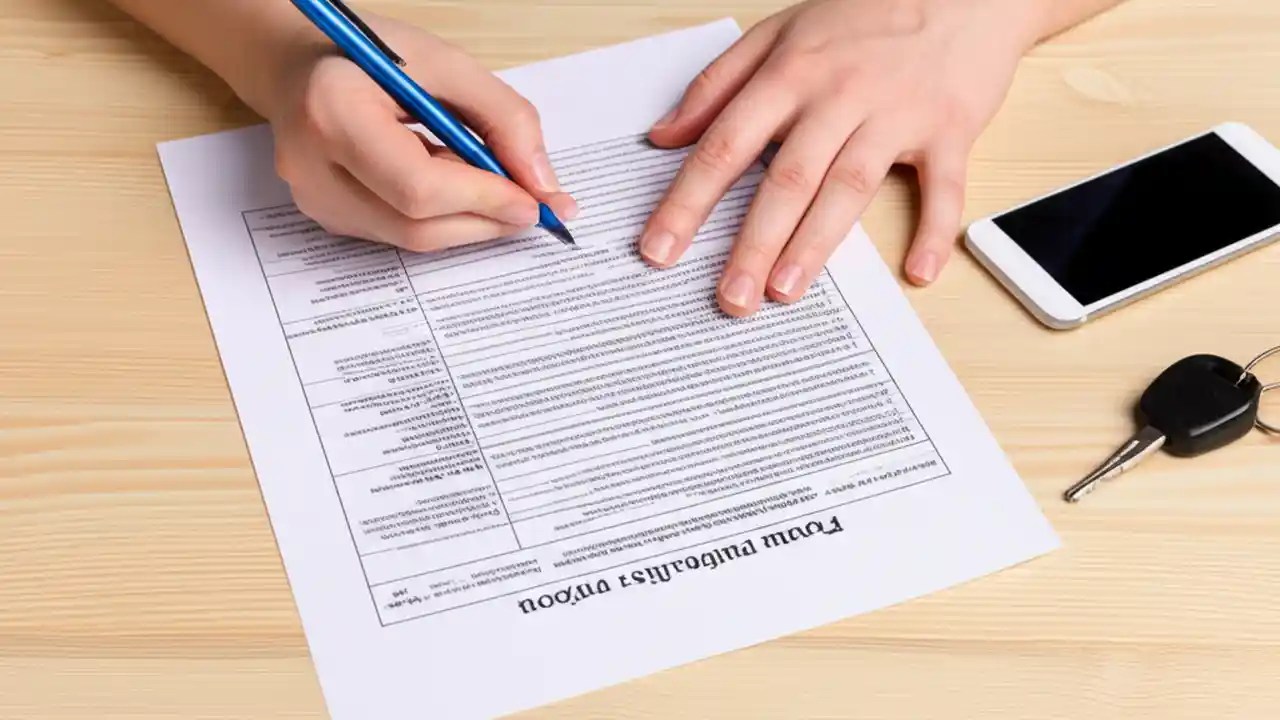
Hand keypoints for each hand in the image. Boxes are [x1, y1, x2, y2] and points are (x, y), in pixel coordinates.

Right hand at [264, 16, 576, 251]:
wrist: (301, 63)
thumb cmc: (372, 55)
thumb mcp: (445, 62)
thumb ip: (504, 118)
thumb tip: (543, 186)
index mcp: (333, 113)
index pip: (417, 186)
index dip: (484, 199)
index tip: (536, 201)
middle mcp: (311, 169)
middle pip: (415, 225)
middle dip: (485, 219)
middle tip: (534, 206)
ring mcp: (314, 201)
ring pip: (410, 238)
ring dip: (468, 220)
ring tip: (491, 183)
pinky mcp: (326, 217)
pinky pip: (398, 232)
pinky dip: (441, 217)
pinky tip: (452, 182)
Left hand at [639, 0, 1039, 315]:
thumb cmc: (866, 13)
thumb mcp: (779, 31)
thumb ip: (717, 84)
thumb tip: (664, 135)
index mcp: (790, 74)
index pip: (725, 145)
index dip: (688, 201)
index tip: (659, 250)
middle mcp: (838, 96)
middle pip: (786, 179)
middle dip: (752, 244)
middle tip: (730, 299)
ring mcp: (895, 114)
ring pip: (848, 187)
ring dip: (815, 244)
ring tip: (784, 292)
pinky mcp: (949, 129)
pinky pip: (943, 187)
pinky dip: (933, 229)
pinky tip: (918, 273)